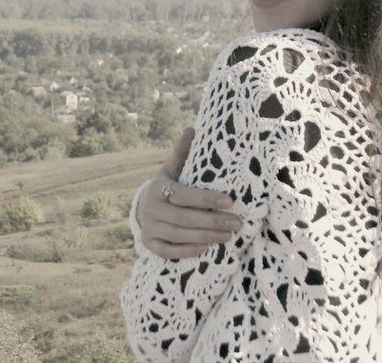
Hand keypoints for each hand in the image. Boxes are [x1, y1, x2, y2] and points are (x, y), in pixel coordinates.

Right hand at [137, 127, 242, 258]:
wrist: (144, 206)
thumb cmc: (168, 184)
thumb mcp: (172, 168)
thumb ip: (182, 151)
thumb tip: (192, 129)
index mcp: (157, 188)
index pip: (184, 195)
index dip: (207, 198)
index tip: (230, 201)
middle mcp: (150, 208)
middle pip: (185, 218)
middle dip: (213, 221)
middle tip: (237, 222)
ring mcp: (149, 228)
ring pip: (180, 235)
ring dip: (207, 236)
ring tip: (229, 235)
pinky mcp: (149, 244)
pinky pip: (169, 251)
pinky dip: (187, 251)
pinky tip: (206, 248)